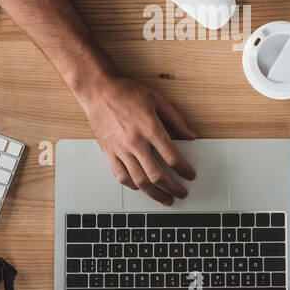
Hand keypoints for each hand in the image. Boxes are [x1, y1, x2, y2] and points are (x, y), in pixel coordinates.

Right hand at [80, 75, 196, 204]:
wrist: (98, 91)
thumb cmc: (126, 92)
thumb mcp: (158, 100)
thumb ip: (176, 119)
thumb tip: (191, 135)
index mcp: (150, 128)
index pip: (172, 157)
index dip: (184, 170)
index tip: (190, 175)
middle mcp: (135, 142)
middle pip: (157, 175)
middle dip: (173, 188)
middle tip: (181, 193)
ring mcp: (120, 150)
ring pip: (140, 181)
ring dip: (155, 194)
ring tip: (165, 198)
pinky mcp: (109, 153)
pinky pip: (122, 176)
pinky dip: (134, 186)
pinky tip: (142, 187)